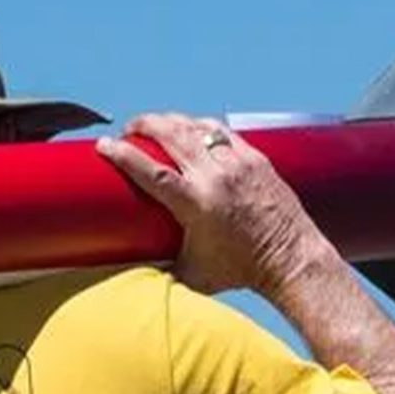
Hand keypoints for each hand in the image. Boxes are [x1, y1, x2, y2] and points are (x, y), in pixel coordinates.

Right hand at [95, 114, 334, 298]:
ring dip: (172, 120)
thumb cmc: (240, 271)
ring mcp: (238, 164)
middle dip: (145, 124)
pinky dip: (202, 125)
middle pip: (172, 134)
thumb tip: (133, 272)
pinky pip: (223, 131)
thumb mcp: (191, 273)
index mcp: (195, 204)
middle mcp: (216, 177)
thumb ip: (161, 269)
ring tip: (156, 123)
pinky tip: (192, 128)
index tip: (104, 145)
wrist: (290, 259)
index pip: (151, 170)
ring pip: (197, 127)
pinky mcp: (256, 159)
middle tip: (130, 128)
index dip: (123, 154)